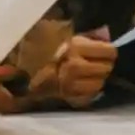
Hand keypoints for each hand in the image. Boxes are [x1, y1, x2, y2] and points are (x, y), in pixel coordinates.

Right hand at [1, 29, 117, 110]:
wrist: (24, 70)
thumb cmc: (48, 49)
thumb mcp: (69, 37)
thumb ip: (89, 38)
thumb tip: (108, 40)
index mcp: (75, 47)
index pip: (110, 51)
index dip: (109, 51)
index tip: (105, 51)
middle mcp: (74, 66)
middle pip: (107, 67)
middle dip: (104, 64)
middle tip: (97, 62)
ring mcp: (71, 84)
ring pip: (100, 83)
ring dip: (97, 78)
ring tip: (88, 73)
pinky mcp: (68, 97)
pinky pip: (90, 95)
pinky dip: (89, 90)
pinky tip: (81, 83)